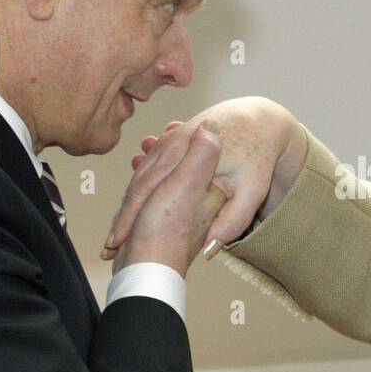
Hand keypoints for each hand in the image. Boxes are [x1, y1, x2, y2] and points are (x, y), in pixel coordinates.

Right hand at [101, 96, 306, 262]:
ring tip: (117, 232)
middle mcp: (173, 143)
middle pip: (138, 183)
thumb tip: (210, 249)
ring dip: (129, 204)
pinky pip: (149, 168)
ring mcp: (171, 140)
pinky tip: (132, 206)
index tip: (117, 244)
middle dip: (123, 215)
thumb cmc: (258, 159)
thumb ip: (232, 220)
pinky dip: (139, 188)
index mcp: (186, 155)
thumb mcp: (251, 192)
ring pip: (141, 176)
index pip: (145, 190)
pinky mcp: (173, 141)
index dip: (129, 218)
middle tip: (110, 245)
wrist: (260, 122)